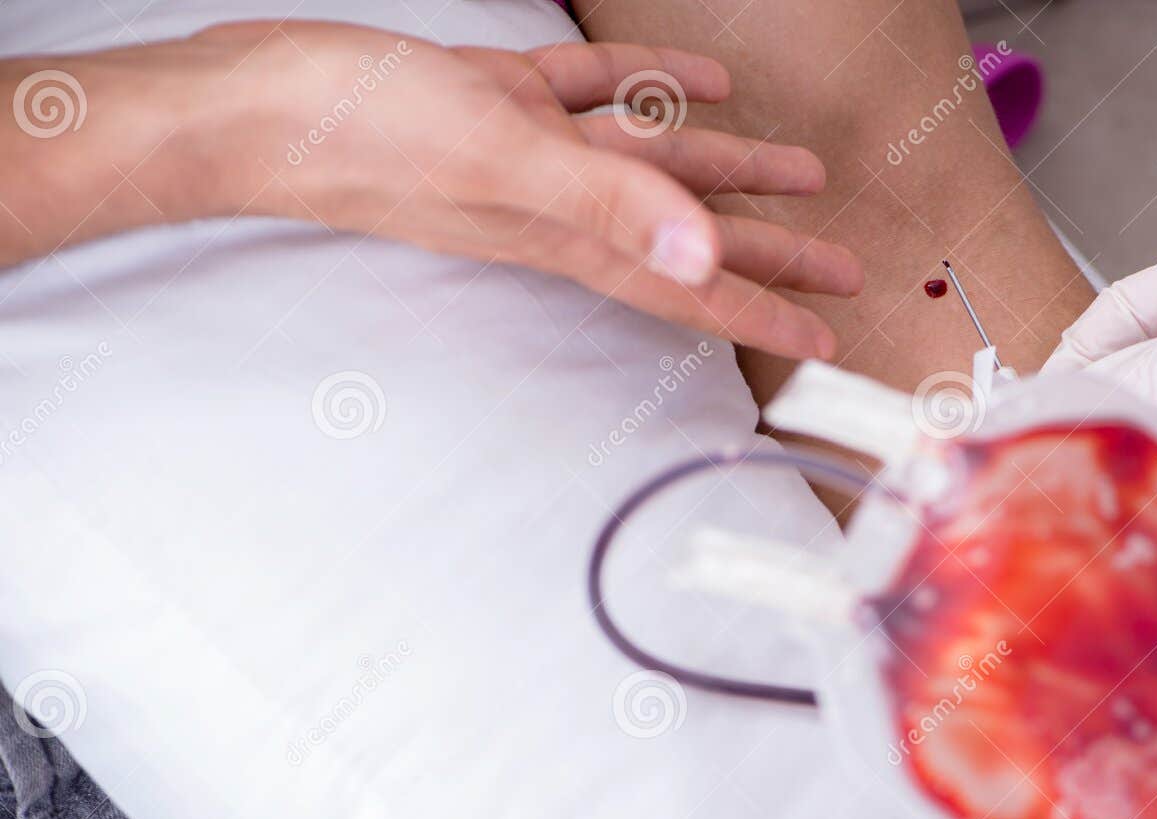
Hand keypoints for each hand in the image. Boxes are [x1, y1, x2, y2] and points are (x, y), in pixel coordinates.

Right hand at [16, 21, 860, 358]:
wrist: (257, 104)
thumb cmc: (368, 134)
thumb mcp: (504, 160)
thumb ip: (607, 206)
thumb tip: (703, 254)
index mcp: (570, 232)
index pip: (689, 285)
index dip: (764, 313)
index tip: (829, 344)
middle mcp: (562, 204)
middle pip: (693, 236)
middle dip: (774, 253)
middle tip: (846, 269)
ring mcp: (532, 154)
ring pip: (655, 165)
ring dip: (730, 170)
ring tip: (803, 171)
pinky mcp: (501, 104)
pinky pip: (594, 98)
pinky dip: (648, 90)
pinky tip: (698, 83)